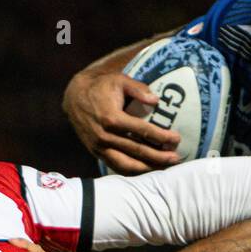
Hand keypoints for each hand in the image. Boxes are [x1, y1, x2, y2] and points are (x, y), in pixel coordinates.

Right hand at [63, 70, 181, 174]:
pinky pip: (116, 166)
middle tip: (176, 158)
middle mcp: (105, 136)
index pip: (143, 131)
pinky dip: (132, 171)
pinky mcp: (97, 153)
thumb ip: (138, 89)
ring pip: (127, 164)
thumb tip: (156, 100)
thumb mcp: (119, 80)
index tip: (176, 138)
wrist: (74, 98)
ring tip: (165, 167)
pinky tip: (146, 170)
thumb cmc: (101, 87)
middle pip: (138, 151)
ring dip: (148, 168)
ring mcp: (100, 147)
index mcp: (112, 118)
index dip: (161, 137)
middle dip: (159, 156)